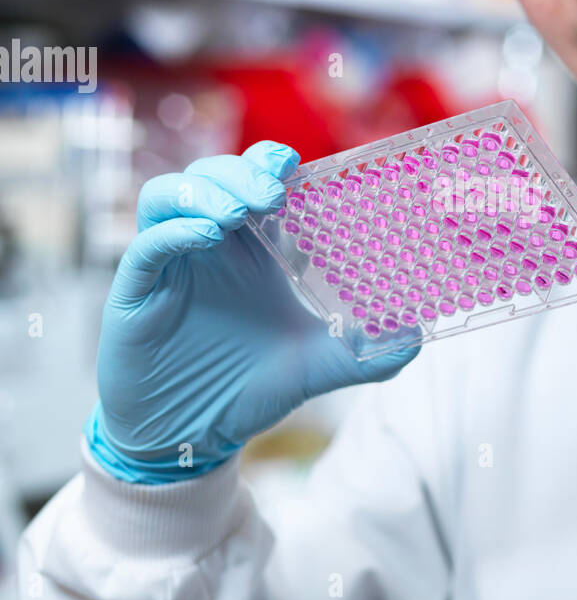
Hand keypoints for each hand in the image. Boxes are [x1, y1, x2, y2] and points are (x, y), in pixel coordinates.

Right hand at [84, 140, 419, 482]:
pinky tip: (206, 236)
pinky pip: (146, 245)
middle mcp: (207, 245)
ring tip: (238, 212)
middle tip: (274, 195)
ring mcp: (168, 263)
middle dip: (240, 172)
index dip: (269, 162)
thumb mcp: (316, 367)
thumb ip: (366, 353)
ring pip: (167, 195)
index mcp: (249, 248)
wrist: (193, 438)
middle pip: (211, 175)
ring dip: (203, 191)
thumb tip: (417, 336)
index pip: (252, 180)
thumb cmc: (247, 387)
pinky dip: (174, 231)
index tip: (295, 167)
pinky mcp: (135, 291)